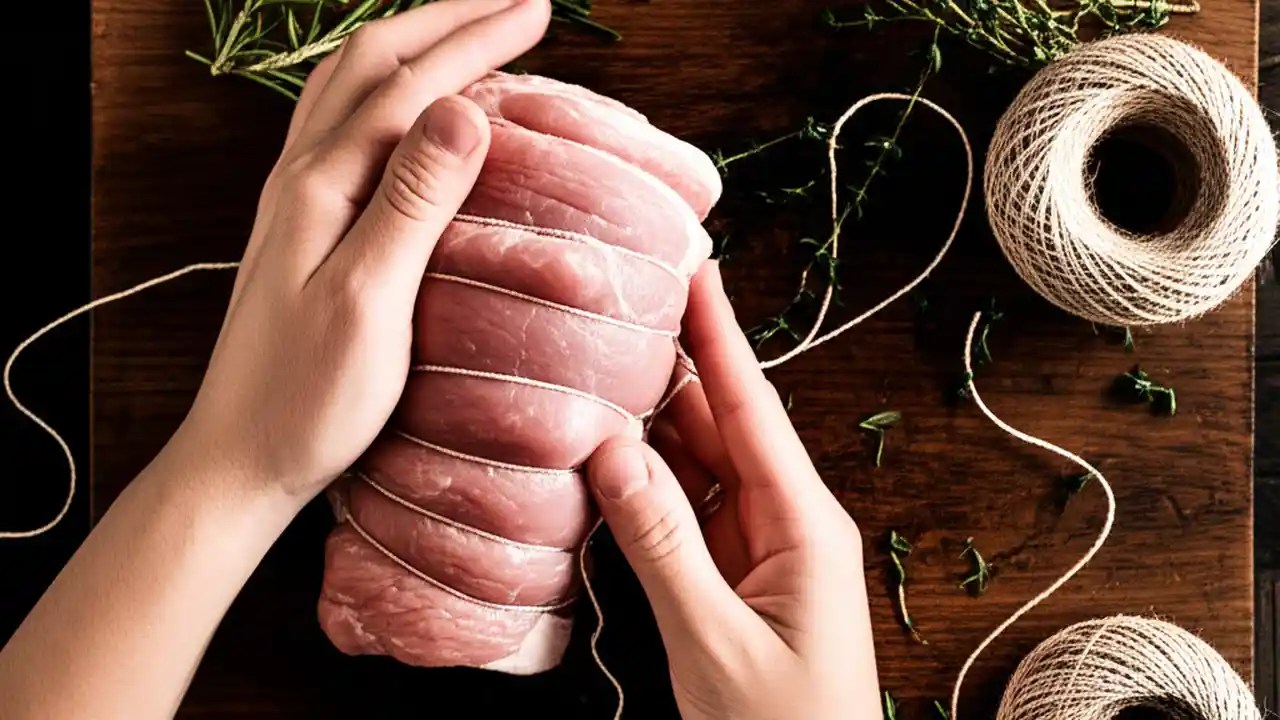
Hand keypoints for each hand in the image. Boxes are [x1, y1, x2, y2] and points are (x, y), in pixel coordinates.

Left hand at [169, 0, 551, 504]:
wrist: (241, 456)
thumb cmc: (308, 397)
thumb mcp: (371, 301)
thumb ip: (412, 201)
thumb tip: (464, 109)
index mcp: (321, 185)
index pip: (408, 85)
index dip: (475, 40)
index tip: (536, 12)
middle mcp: (301, 175)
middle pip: (371, 62)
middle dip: (445, 21)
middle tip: (513, 5)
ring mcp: (295, 197)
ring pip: (349, 85)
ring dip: (411, 44)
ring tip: (466, 32)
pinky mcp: (301, 226)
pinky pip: (343, 124)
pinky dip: (387, 90)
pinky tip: (410, 108)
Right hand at [586, 262, 880, 719]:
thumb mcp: (717, 644)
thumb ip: (664, 547)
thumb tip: (612, 454)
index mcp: (801, 523)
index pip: (751, 407)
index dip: (721, 334)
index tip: (697, 266)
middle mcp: (782, 521)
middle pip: (720, 425)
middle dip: (675, 365)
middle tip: (623, 303)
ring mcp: (755, 549)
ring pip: (698, 465)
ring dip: (652, 423)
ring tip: (602, 363)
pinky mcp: (729, 578)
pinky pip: (685, 511)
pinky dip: (646, 484)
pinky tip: (607, 455)